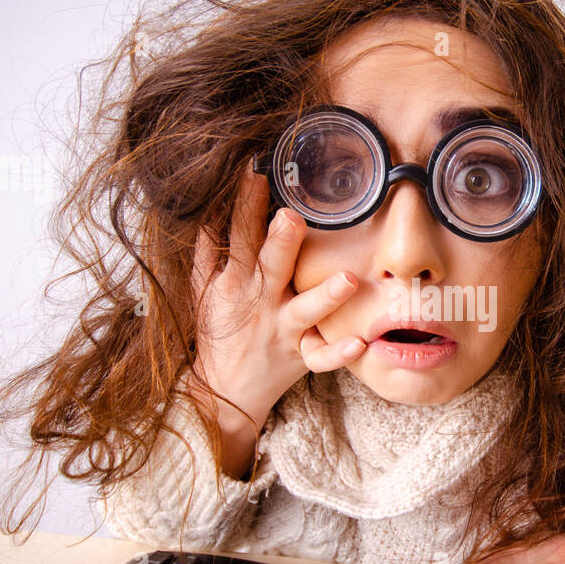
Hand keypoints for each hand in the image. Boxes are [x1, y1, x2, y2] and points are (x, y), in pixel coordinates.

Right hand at [187, 165, 366, 431]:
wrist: (222, 392)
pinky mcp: (300, 357)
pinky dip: (339, 352)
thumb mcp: (204, 289)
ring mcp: (283, 331)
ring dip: (326, 295)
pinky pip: (322, 358)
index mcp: (236, 281)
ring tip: (347, 278)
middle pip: (271, 267)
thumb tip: (211, 206)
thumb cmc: (219, 331)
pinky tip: (360, 342)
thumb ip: (209, 249)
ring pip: (306, 311)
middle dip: (282, 242)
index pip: (240, 237)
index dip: (245, 205)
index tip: (254, 172)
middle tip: (293, 216)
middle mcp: (260, 303)